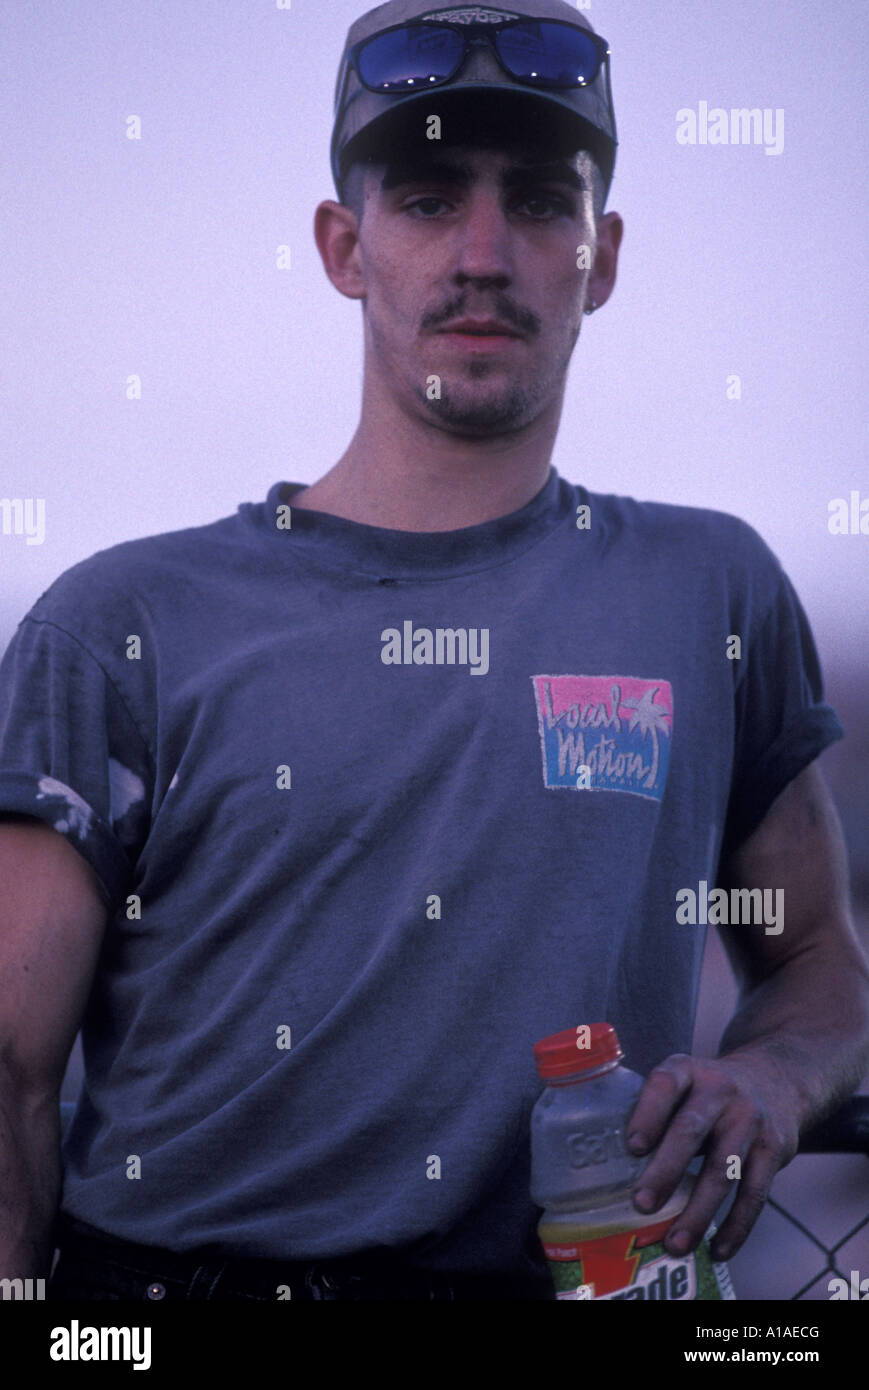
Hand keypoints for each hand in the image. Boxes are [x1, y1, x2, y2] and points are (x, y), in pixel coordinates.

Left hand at [625, 1049, 802, 1260]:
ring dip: (698, 1211)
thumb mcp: (683, 1083)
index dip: (648, 1114)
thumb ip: (653, 1111)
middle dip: (665, 1170)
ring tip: (675, 1244)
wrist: (775, 1081)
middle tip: (641, 1205)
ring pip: (724, 1169)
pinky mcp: (774, 1149)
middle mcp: (720, 1089)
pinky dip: (736, 1226)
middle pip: (690, 1130)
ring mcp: (750, 1119)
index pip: (665, 1085)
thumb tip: (608, 1167)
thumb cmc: (708, 1093)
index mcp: (687, 1071)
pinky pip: (756, 1193)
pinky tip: (717, 1250)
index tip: (632, 1147)